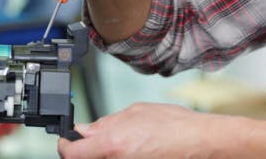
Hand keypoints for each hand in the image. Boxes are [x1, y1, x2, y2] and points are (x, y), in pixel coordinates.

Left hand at [58, 103, 216, 158]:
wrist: (200, 142)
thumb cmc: (174, 125)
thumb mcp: (135, 112)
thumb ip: (106, 123)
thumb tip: (86, 130)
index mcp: (112, 144)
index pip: (71, 154)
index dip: (64, 146)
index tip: (66, 140)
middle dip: (85, 150)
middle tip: (92, 140)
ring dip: (102, 153)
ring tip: (120, 142)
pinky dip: (116, 157)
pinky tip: (130, 149)